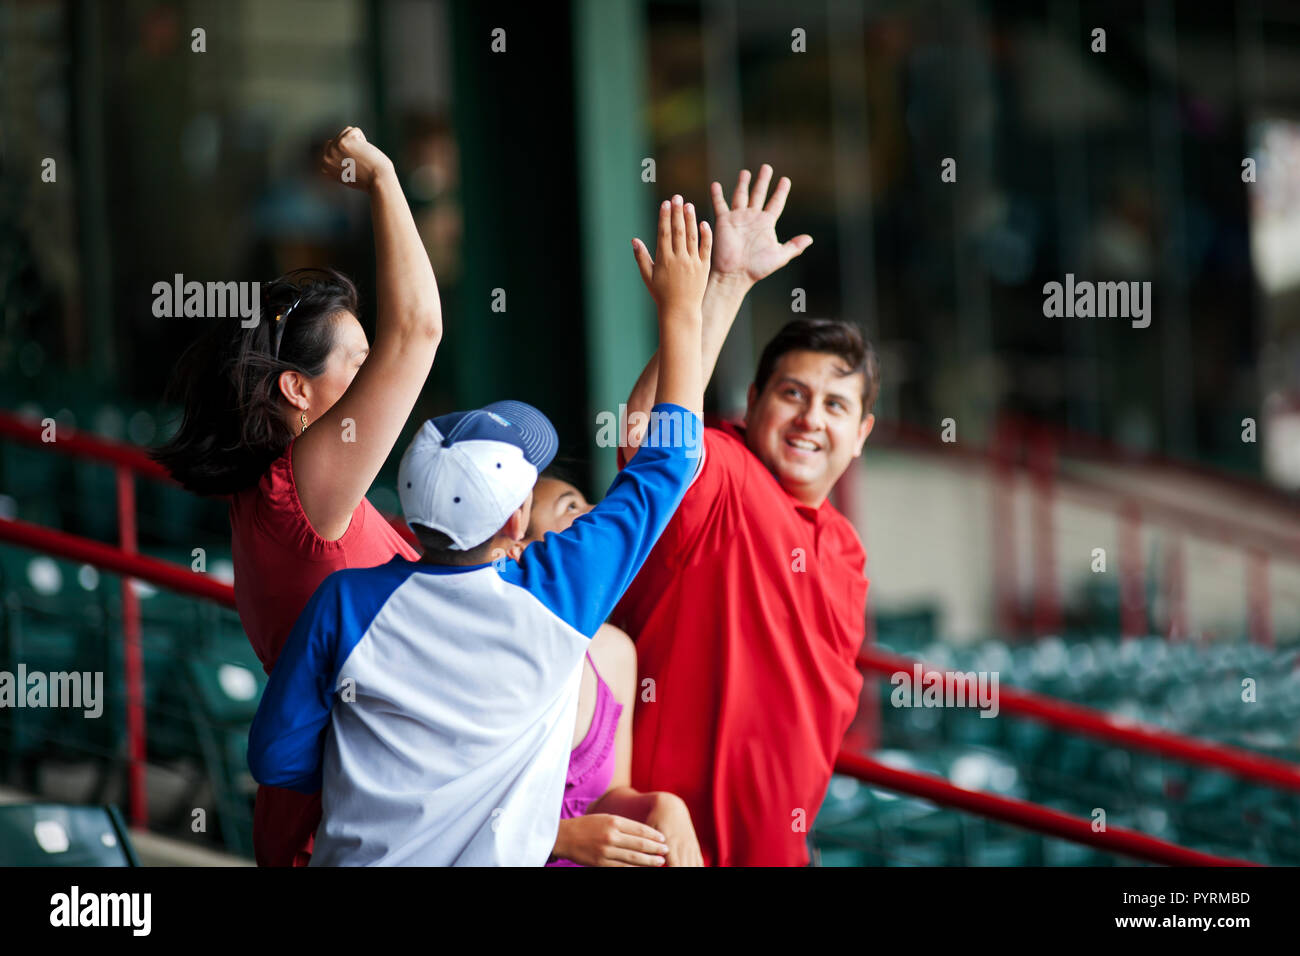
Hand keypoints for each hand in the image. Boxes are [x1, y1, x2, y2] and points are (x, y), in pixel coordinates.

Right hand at [320, 126, 394, 192]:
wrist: (378, 181)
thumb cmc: (368, 179)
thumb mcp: (346, 174)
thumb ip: (337, 161)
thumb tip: (335, 147)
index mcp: (325, 166)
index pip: (331, 145)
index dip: (347, 152)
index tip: (355, 163)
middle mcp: (326, 157)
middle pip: (339, 137)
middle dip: (353, 146)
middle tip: (360, 162)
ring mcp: (334, 148)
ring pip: (347, 132)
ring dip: (358, 143)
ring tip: (362, 158)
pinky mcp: (344, 141)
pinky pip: (356, 131)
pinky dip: (364, 140)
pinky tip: (366, 153)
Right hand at [553, 814, 669, 866]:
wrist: (564, 836)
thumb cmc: (587, 825)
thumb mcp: (606, 818)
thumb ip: (624, 825)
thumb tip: (644, 833)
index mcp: (613, 821)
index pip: (640, 829)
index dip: (654, 835)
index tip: (663, 839)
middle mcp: (611, 836)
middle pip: (639, 844)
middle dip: (655, 849)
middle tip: (666, 851)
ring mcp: (606, 851)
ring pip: (633, 858)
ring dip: (649, 861)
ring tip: (660, 862)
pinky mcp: (600, 864)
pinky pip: (622, 868)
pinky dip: (634, 869)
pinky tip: (643, 869)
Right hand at [631, 195, 712, 312]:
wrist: (680, 311)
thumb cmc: (662, 294)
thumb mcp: (648, 277)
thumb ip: (642, 257)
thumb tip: (634, 240)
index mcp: (664, 260)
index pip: (664, 234)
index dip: (665, 217)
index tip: (666, 204)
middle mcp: (679, 259)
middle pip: (678, 231)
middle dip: (677, 213)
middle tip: (677, 197)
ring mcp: (693, 263)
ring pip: (692, 237)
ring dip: (690, 220)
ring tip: (689, 205)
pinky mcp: (704, 267)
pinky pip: (705, 248)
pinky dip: (705, 235)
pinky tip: (704, 223)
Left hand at [644, 792, 703, 866]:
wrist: (670, 805)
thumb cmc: (654, 819)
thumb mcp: (649, 832)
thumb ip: (649, 849)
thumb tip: (648, 861)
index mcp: (672, 847)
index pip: (677, 868)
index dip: (673, 871)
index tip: (664, 870)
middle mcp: (684, 849)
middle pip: (686, 869)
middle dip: (682, 871)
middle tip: (672, 878)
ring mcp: (691, 848)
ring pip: (694, 867)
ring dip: (689, 870)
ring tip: (682, 870)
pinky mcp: (695, 847)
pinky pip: (699, 863)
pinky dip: (696, 868)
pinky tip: (691, 869)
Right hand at [708, 165, 811, 286]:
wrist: (735, 274)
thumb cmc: (757, 268)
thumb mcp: (780, 256)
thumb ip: (794, 246)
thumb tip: (810, 239)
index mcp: (766, 224)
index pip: (776, 203)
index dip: (781, 191)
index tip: (785, 180)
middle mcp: (752, 218)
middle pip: (759, 194)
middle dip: (763, 181)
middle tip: (767, 168)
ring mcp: (738, 218)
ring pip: (741, 195)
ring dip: (743, 183)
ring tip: (745, 172)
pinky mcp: (724, 221)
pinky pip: (720, 204)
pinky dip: (717, 194)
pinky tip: (715, 184)